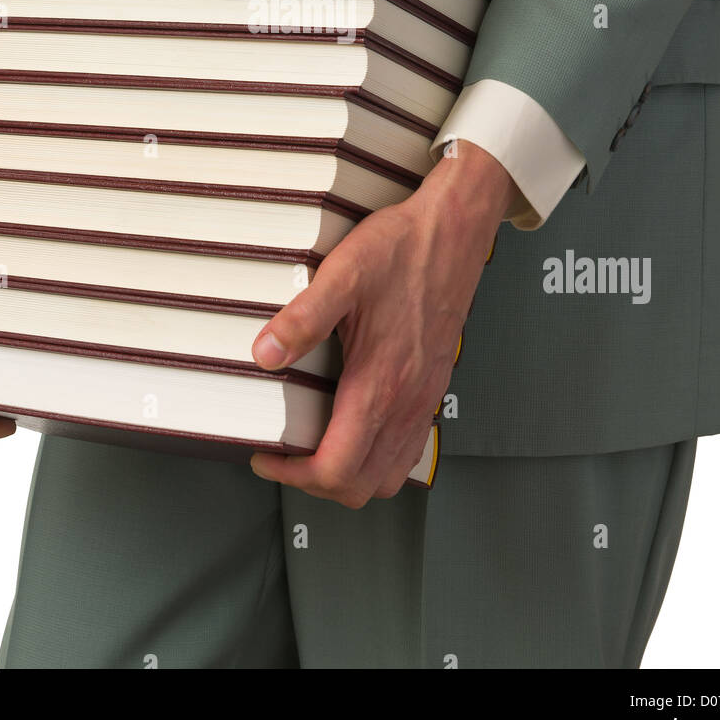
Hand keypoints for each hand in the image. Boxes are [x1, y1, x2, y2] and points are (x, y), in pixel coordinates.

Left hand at [249, 142, 519, 506]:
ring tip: (315, 449)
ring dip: (348, 477)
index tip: (266, 456)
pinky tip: (354, 427)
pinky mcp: (433, 388)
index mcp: (380, 383)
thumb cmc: (402, 249)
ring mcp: (424, 399)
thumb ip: (303, 318)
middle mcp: (407, 402)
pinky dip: (376, 459)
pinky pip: (407, 450)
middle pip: (361, 487)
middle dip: (316, 484)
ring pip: (388, 476)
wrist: (454, 232)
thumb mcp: (343, 274)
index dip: (292, 475)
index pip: (336, 468)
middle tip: (284, 457)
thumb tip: (265, 354)